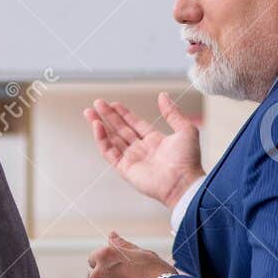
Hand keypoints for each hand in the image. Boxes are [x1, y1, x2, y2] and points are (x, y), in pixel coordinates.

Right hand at [83, 91, 202, 210]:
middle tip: (97, 103)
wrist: (183, 183)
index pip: (135, 124)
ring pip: (111, 139)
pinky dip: (101, 139)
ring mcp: (132, 159)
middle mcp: (142, 149)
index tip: (114, 103)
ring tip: (90, 112)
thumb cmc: (188, 160)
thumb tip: (162, 95)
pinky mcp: (124, 168)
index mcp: (155, 141)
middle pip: (120, 129)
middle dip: (108, 116)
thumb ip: (173, 112)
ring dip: (100, 125)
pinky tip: (97, 126)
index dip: (124, 113)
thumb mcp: (185, 129)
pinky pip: (109, 152)